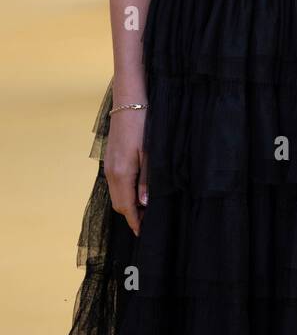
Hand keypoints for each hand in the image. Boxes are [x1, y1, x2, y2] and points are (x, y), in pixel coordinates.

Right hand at [104, 110, 147, 236]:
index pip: (126, 206)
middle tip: (148, 222)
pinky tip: (136, 190)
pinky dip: (123, 193)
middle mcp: (111, 172)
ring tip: (144, 209)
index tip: (143, 233)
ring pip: (115, 194)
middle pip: (118, 204)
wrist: (129, 101)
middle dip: (131, 216)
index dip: (134, 221)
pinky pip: (114, 184)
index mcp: (122, 173)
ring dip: (127, 204)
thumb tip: (145, 203)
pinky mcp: (110, 159)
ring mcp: (108, 165)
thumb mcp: (150, 152)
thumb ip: (147, 180)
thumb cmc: (144, 125)